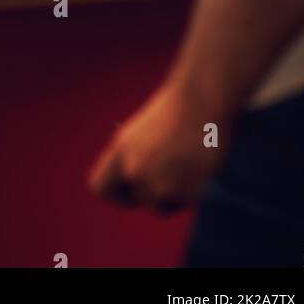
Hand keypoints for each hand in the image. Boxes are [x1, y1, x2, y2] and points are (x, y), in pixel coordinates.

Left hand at [88, 80, 227, 213]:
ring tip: (185, 166)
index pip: (100, 187)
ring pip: (163, 205)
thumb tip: (134, 183)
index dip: (115, 191)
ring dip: (172, 194)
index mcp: (119, 151)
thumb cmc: (174, 108)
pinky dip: (192, 192)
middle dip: (150, 191)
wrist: (203, 99)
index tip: (128, 187)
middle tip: (167, 174)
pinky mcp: (189, 194)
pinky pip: (185, 203)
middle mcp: (136, 171)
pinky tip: (200, 168)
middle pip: (138, 199)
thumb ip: (133, 159)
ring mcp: (163, 186)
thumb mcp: (140, 132)